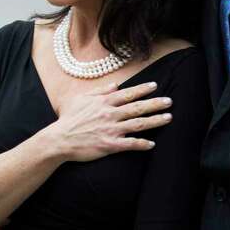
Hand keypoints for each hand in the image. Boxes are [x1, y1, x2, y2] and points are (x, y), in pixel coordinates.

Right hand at [47, 81, 171, 161]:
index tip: (155, 86)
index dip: (142, 89)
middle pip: (137, 107)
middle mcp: (110, 114)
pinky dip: (142, 144)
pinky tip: (152, 144)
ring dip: (155, 121)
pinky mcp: (109, 144)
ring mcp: (111, 129)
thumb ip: (99, 91)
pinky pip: (130, 144)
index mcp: (103, 102)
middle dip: (155, 104)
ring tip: (168, 118)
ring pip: (138, 124)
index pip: (128, 94)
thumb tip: (115, 85)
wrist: (59, 139)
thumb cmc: (68, 118)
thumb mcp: (81, 99)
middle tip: (169, 101)